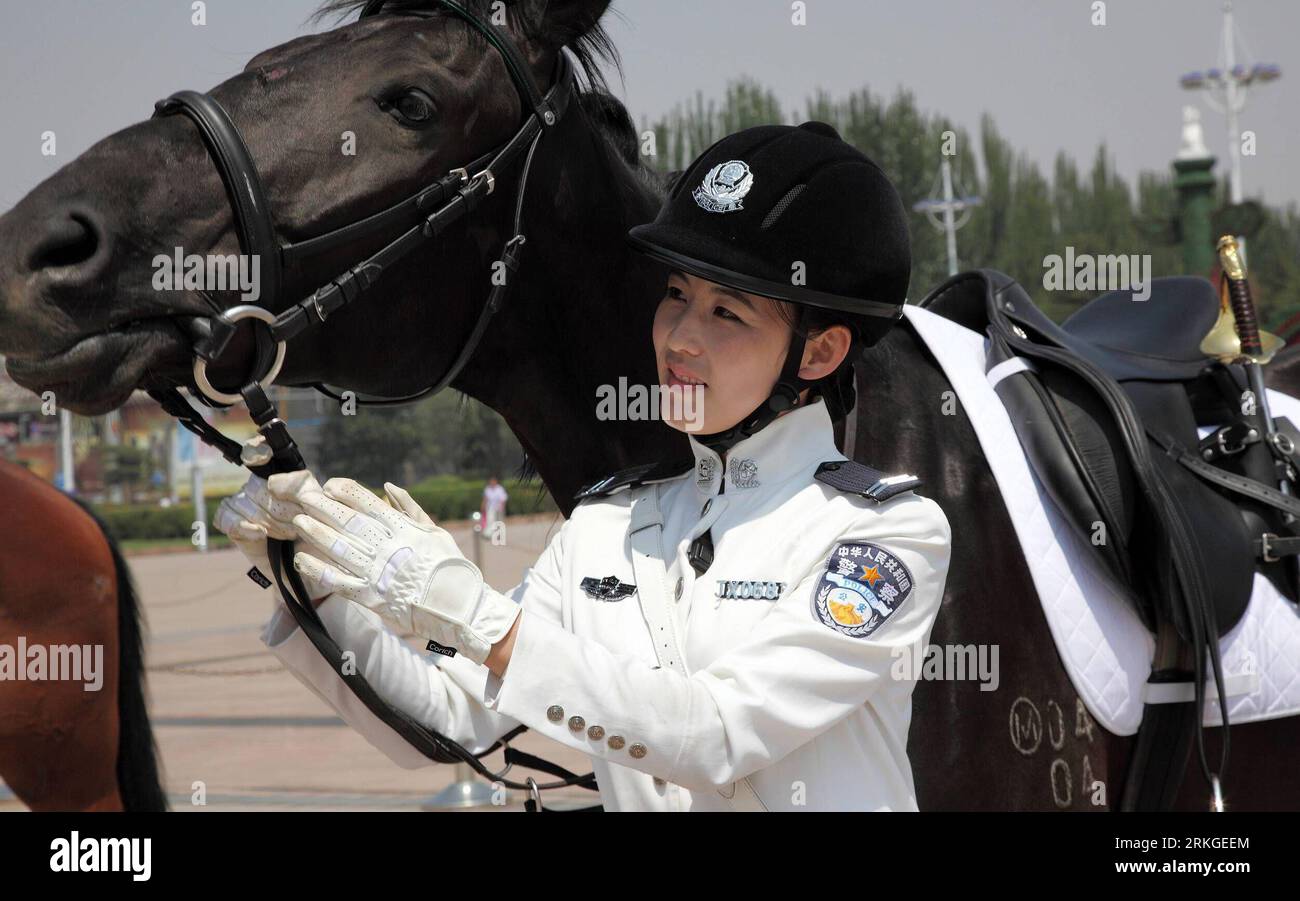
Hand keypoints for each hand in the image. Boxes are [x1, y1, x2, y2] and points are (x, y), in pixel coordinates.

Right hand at [213, 463, 331, 605]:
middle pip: (260, 485)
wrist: (315, 572)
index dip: (257, 449)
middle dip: (282, 507)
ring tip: (287, 536)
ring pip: (245, 501)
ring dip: (268, 521)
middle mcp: (263, 486)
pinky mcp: (235, 525)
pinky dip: (243, 525)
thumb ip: (305, 490)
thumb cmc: (324, 539)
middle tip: (299, 525)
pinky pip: (227, 516)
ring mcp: (246, 504)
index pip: (262, 451)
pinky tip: (260, 534)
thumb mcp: (325, 512)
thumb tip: (273, 483)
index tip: (262, 455)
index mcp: (286, 477)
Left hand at [270, 476, 520, 664]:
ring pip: (340, 549)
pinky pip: (338, 581)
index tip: (330, 484)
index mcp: (405, 531)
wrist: (461, 607)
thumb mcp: (435, 532)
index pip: (369, 506)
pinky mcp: (371, 598)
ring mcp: (378, 573)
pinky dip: (318, 570)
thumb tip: (387, 486)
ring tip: (299, 522)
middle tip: (304, 497)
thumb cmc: (451, 567)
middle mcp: (389, 549)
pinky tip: (301, 560)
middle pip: (349, 523)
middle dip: (324, 508)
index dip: (347, 493)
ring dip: (316, 534)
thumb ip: (410, 509)